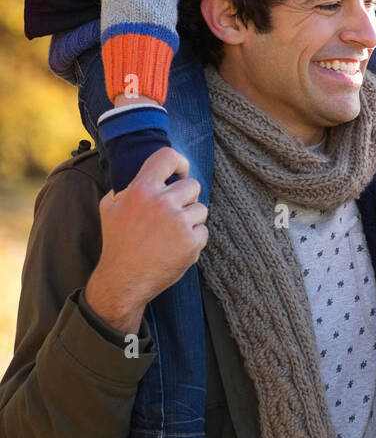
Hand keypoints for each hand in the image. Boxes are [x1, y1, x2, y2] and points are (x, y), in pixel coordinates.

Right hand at [84, 147, 207, 334]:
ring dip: (191, 220)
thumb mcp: (110, 207)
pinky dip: (193, 240)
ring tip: (171, 234)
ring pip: (201, 209)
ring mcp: (178, 222)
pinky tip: (175, 248)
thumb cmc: (117, 242)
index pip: (167, 156)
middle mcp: (161, 202)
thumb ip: (128, 186)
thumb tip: (146, 173)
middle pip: (193, 185)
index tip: (180, 173)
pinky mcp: (191, 242)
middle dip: (185, 199)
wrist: (123, 281)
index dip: (179, 162)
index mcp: (141, 189)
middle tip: (171, 216)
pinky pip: (203, 231)